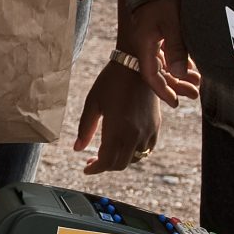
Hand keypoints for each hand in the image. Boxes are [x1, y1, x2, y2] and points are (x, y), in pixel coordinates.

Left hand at [74, 59, 159, 173]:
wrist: (137, 65)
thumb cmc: (111, 81)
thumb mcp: (93, 103)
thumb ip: (85, 128)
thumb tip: (77, 149)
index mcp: (118, 129)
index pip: (107, 161)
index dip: (95, 169)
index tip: (86, 169)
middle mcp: (135, 134)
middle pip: (120, 164)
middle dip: (105, 166)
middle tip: (93, 161)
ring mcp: (148, 131)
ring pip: (134, 158)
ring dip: (120, 160)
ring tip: (107, 153)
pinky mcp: (156, 126)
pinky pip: (147, 149)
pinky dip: (135, 153)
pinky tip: (124, 145)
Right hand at [118, 0, 201, 108]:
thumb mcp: (172, 23)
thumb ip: (176, 48)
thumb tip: (179, 74)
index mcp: (144, 45)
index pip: (150, 76)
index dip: (163, 91)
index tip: (176, 102)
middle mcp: (145, 45)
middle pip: (158, 73)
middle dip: (176, 85)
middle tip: (194, 94)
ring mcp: (151, 40)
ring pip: (164, 65)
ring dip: (179, 75)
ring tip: (197, 82)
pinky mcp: (158, 34)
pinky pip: (167, 54)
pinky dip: (179, 62)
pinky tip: (192, 67)